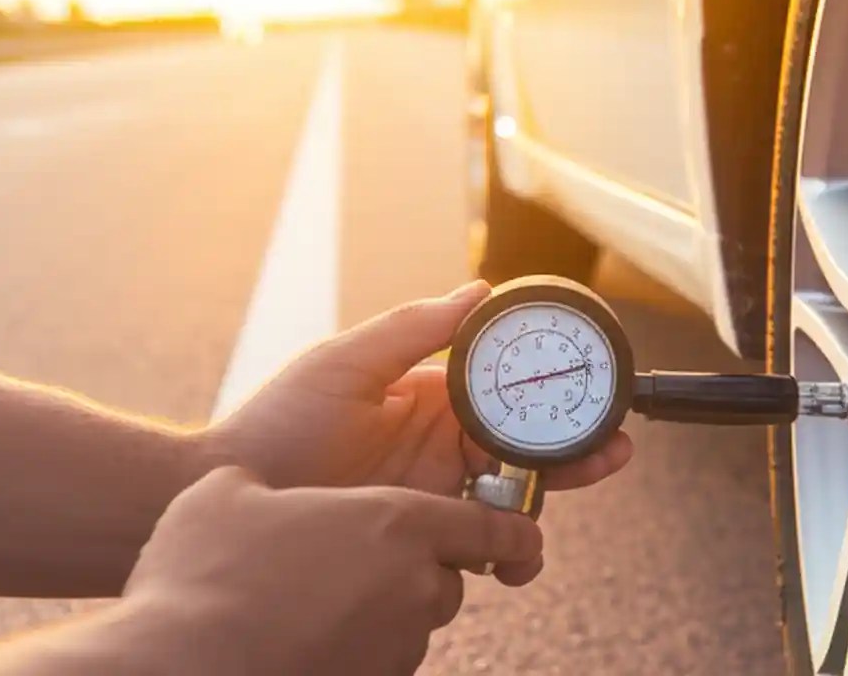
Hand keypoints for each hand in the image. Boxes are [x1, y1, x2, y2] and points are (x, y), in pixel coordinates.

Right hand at [124, 467, 541, 674]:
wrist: (179, 665)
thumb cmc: (205, 572)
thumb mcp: (229, 494)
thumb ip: (266, 486)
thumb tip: (253, 490)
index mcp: (398, 525)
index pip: (492, 529)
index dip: (512, 533)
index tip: (525, 539)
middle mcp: (412, 586)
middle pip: (446, 578)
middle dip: (416, 571)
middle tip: (357, 563)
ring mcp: (393, 645)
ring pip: (412, 624)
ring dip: (383, 611)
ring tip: (314, 602)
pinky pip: (378, 659)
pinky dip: (354, 647)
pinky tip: (302, 637)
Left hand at [204, 281, 632, 583]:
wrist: (235, 499)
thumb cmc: (277, 424)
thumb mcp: (344, 365)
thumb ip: (413, 330)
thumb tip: (478, 288)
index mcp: (434, 398)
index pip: (509, 392)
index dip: (554, 393)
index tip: (592, 391)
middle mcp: (444, 446)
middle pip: (527, 449)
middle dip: (575, 452)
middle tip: (612, 453)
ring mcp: (435, 494)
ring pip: (512, 502)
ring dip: (541, 512)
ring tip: (547, 524)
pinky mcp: (423, 537)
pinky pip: (478, 546)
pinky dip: (503, 554)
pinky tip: (506, 559)